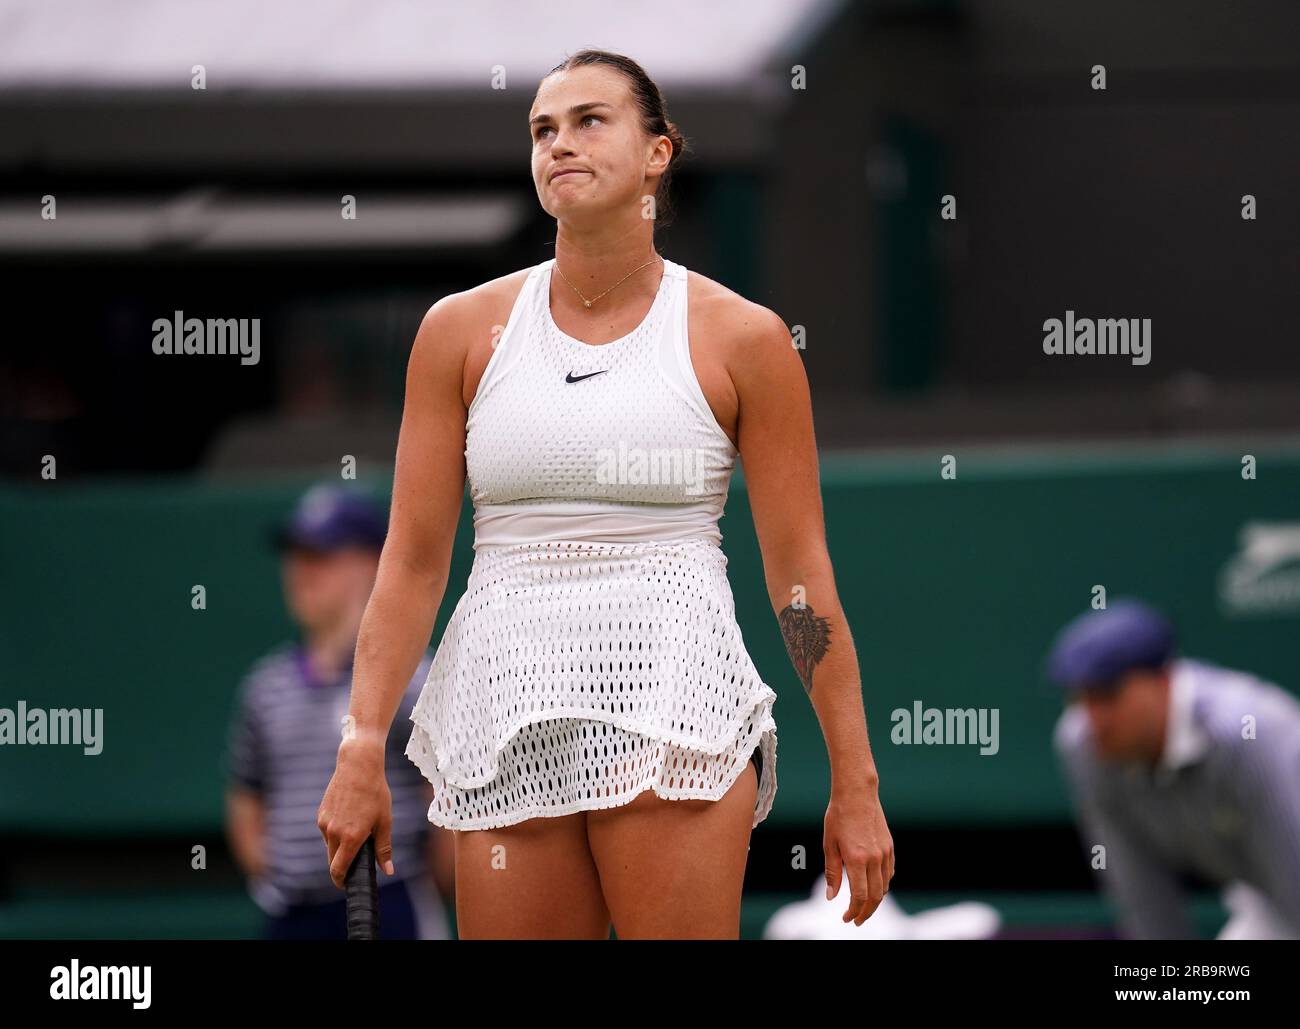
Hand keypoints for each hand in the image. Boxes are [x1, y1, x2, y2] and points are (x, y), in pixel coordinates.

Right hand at [317, 740, 395, 888]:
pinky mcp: (320, 814)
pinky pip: (327, 831)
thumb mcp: (385, 821)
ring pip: (330, 845)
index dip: (341, 881)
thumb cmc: (375, 793)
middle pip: (332, 861)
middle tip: (356, 862)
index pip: (338, 870)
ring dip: (340, 847)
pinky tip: (349, 818)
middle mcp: (334, 832)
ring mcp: (325, 823)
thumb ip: (384, 848)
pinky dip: (336, 832)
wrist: (358, 766)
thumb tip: (388, 871)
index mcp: (351, 837)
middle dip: (342, 866)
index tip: (347, 885)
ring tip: (357, 831)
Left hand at [824, 784, 893, 924]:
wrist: (857, 793)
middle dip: (866, 912)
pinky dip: (883, 884)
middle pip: (875, 897)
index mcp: (856, 859)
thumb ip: (832, 873)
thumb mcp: (829, 844)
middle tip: (856, 920)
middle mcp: (874, 858)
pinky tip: (873, 886)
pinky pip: (889, 873)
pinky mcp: (890, 847)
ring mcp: (885, 853)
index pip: (859, 896)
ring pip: (885, 886)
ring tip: (863, 906)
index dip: (853, 911)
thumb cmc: (838, 816)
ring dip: (875, 900)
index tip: (846, 919)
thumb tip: (831, 898)